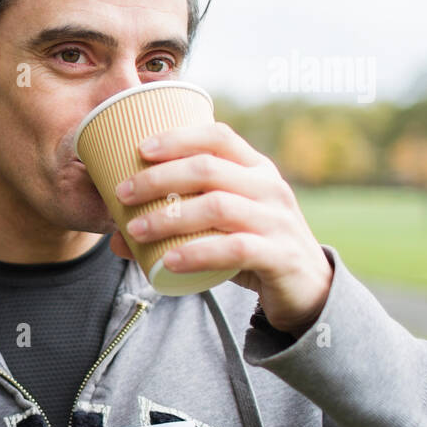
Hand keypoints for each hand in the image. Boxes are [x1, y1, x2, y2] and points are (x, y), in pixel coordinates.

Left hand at [107, 121, 333, 337]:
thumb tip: (117, 238)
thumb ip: (176, 227)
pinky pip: (235, 249)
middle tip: (122, 195)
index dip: (178, 138)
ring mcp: (277, 221)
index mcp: (256, 169)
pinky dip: (197, 253)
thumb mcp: (220, 228)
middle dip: (158, 178)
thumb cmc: (254, 249)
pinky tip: (169, 260)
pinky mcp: (280, 256)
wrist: (308, 289)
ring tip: (136, 230)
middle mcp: (269, 188)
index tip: (140, 149)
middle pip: (208, 168)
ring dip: (169, 217)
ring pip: (218, 206)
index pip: (218, 137)